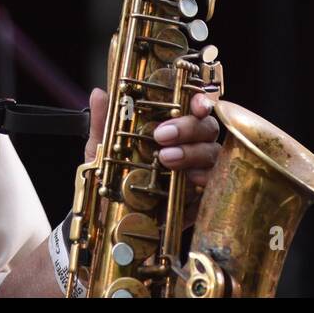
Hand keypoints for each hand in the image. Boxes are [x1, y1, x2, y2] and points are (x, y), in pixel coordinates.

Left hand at [83, 88, 221, 226]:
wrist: (111, 218)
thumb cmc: (113, 178)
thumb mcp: (103, 150)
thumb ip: (103, 122)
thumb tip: (99, 94)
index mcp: (171, 127)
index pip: (194, 108)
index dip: (200, 102)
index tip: (195, 105)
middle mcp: (190, 145)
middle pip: (207, 127)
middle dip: (188, 128)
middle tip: (162, 136)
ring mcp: (198, 170)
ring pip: (212, 153)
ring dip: (192, 152)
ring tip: (166, 159)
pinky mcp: (200, 196)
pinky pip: (214, 183)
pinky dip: (204, 178)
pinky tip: (189, 180)